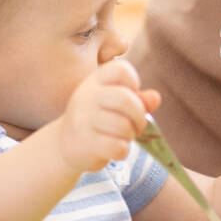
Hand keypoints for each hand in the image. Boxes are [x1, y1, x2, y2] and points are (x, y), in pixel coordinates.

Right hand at [53, 59, 160, 174]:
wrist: (65, 145)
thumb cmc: (97, 120)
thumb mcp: (115, 104)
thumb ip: (138, 99)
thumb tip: (156, 98)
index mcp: (95, 81)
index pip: (121, 69)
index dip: (133, 82)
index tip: (131, 96)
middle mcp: (86, 96)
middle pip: (126, 99)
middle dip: (139, 116)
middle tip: (137, 125)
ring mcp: (83, 119)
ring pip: (124, 126)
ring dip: (131, 135)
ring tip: (124, 136)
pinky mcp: (85, 142)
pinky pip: (118, 147)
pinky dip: (123, 151)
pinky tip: (115, 149)